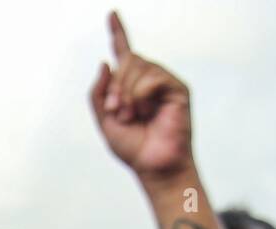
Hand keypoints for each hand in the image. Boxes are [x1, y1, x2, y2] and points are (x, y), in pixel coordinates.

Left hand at [89, 11, 193, 188]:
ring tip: (130, 116)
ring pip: (138, 66)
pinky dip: (141, 93)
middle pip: (127, 59)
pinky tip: (143, 110)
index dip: (118, 33)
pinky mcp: (177, 88)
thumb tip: (106, 62)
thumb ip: (98, 93)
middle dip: (115, 86)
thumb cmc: (133, 148)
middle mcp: (148, 81)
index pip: (124, 53)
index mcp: (130, 86)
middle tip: (116, 111)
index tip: (111, 14)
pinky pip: (153, 77)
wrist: (153, 166)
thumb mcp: (104, 121)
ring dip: (126, 92)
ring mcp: (163, 82)